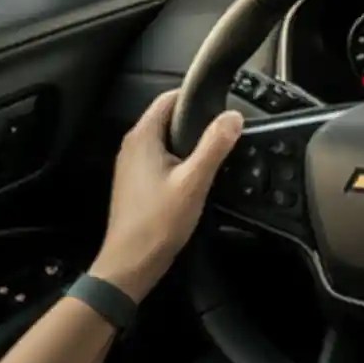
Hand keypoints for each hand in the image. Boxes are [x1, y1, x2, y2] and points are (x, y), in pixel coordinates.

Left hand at [88, 90, 242, 302]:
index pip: (168, 99)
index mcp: (142, 138)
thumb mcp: (194, 181)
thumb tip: (233, 116)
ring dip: (189, 143)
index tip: (221, 106)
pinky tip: (196, 178)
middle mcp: (132, 146)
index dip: (195, 98)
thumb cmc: (158, 223)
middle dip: (195, 122)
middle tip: (224, 133)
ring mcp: (131, 166)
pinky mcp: (135, 183)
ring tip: (215, 154)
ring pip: (165, 141)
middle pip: (167, 119)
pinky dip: (179, 161)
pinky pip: (161, 159)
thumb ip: (214, 146)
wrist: (130, 264)